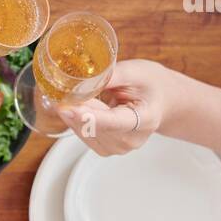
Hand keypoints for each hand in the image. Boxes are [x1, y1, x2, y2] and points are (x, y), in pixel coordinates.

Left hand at [57, 59, 171, 155]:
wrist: (160, 100)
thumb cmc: (151, 84)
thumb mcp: (136, 71)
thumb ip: (112, 76)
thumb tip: (85, 80)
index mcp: (145, 119)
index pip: (112, 122)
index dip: (87, 117)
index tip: (66, 108)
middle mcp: (131, 140)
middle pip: (93, 127)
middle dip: (74, 108)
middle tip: (61, 90)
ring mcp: (118, 148)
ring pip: (84, 132)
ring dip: (73, 113)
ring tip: (72, 95)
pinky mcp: (106, 149)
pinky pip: (83, 134)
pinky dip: (76, 119)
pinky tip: (78, 106)